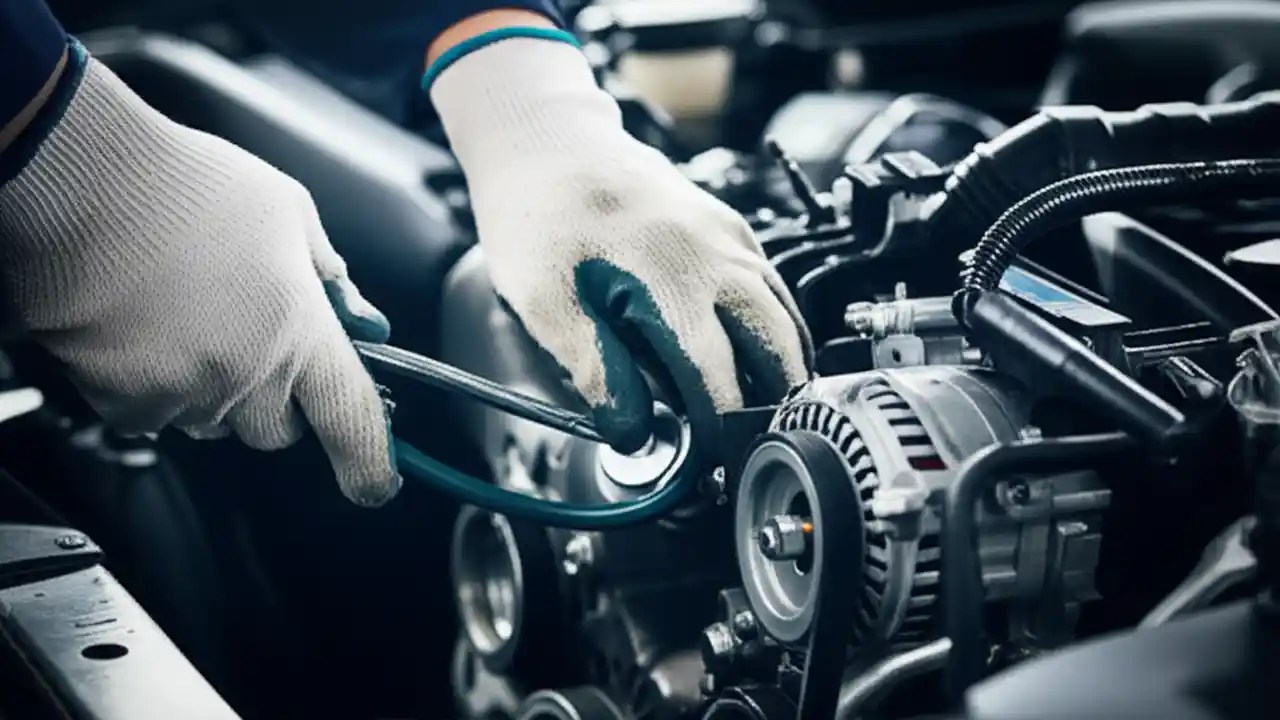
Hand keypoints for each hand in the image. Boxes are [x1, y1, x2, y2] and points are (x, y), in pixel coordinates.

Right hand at [0, 49, 398, 505]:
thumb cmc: (187, 185)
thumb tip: (363, 321)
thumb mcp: (288, 212)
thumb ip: (331, 276)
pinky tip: (146, 331)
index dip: (370, 461)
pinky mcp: (123, 402)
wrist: (80, 180)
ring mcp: (182, 394)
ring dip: (213, 391)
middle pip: (277, 431)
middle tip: (250, 338)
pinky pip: (155, 418)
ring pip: (214, 423)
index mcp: (301, 332)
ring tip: (187, 318)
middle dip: (275, 400)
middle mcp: (247, 376)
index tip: (376, 482)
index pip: (352, 420)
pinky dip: (155, 389)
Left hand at [431, 37, 811, 452]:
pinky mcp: (727, 223)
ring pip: (784, 313)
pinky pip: (771, 283)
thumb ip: (596, 370)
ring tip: (772, 410)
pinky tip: (761, 351)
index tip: (716, 463)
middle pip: (774, 344)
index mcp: (670, 279)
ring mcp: (727, 234)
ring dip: (785, 365)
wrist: (543, 140)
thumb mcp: (546, 304)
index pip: (717, 375)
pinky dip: (776, 324)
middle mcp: (714, 254)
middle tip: (763, 445)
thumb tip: (633, 431)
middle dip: (775, 402)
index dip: (721, 428)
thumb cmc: (537, 217)